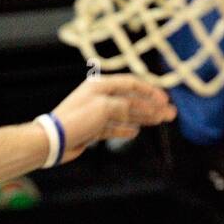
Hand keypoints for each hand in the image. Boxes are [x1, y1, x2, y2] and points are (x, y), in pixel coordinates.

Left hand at [51, 74, 175, 161]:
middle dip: (152, 106)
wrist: (53, 140)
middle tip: (170, 114)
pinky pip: (113, 127)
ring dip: (143, 117)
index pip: (131, 84)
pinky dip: (124, 129)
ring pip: (125, 114)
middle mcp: (99, 97)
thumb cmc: (77, 119)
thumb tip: (138, 109)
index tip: (165, 100)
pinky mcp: (92, 129)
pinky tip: (135, 131)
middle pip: (131, 100)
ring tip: (160, 121)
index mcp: (101, 85)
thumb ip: (125, 106)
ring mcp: (96, 113)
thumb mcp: (105, 107)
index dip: (150, 91)